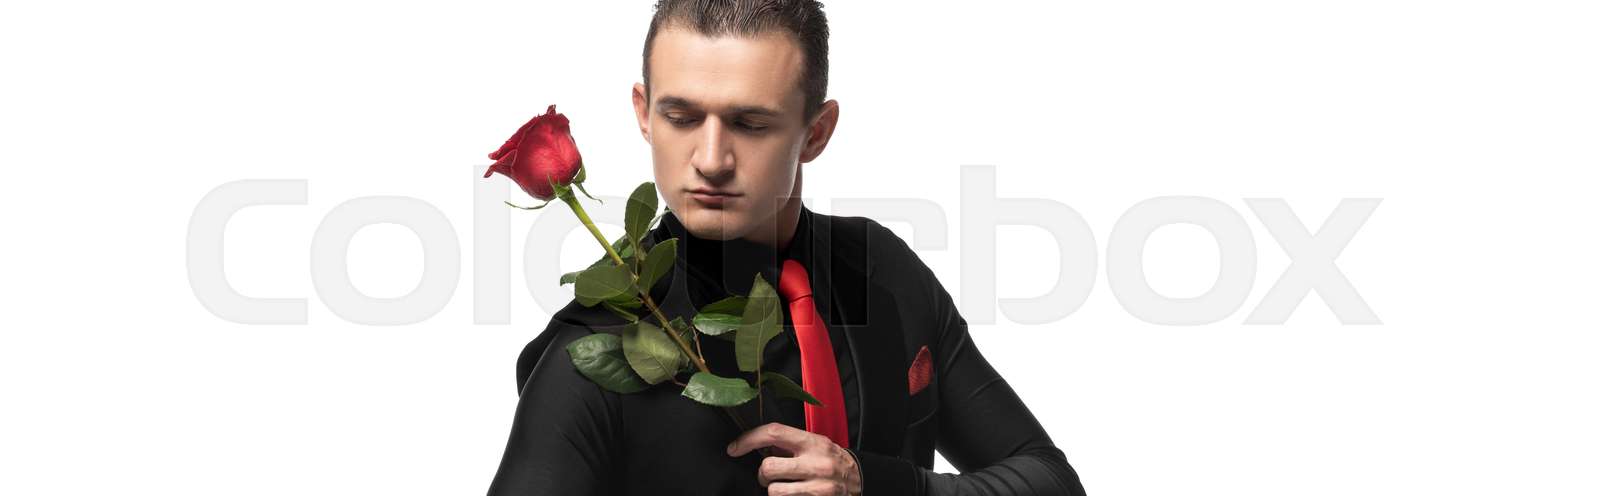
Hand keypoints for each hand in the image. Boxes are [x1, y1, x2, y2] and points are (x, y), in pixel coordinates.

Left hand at [727, 422, 862, 495]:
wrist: (862, 481)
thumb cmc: (833, 461)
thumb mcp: (816, 445)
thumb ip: (791, 444)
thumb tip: (759, 445)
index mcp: (812, 443)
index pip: (774, 433)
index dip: (749, 439)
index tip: (734, 447)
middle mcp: (816, 463)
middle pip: (768, 467)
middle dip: (762, 474)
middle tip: (770, 475)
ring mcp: (818, 487)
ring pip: (773, 491)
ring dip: (773, 491)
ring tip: (785, 488)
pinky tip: (794, 495)